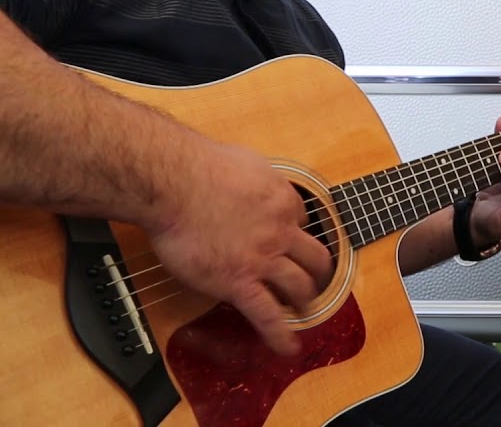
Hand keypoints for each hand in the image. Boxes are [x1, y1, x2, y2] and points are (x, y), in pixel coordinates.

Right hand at [145, 141, 332, 354]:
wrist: (174, 183)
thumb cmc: (200, 166)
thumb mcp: (245, 161)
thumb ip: (255, 175)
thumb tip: (250, 175)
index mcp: (283, 201)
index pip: (301, 221)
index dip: (295, 230)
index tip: (289, 237)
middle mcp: (281, 232)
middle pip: (315, 257)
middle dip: (318, 270)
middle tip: (315, 278)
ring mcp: (263, 260)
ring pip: (299, 286)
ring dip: (306, 299)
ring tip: (305, 308)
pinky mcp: (238, 282)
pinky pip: (267, 314)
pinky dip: (280, 334)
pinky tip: (288, 346)